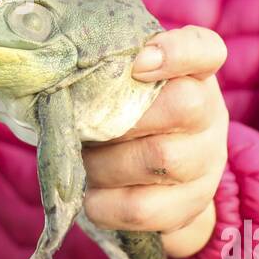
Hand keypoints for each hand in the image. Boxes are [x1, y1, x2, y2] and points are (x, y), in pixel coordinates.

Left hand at [81, 25, 228, 258]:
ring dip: (107, 163)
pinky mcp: (190, 207)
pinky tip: (92, 195)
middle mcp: (210, 116)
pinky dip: (106, 202)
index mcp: (192, 76)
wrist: (160, 189)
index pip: (205, 50)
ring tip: (86, 162)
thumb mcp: (122, 89)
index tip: (137, 64)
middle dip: (121, 118)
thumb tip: (49, 71)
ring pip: (161, 158)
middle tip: (86, 128)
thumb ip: (103, 71)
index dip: (177, 52)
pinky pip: (144, 208)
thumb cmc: (129, 123)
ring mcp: (206, 164)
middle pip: (184, 105)